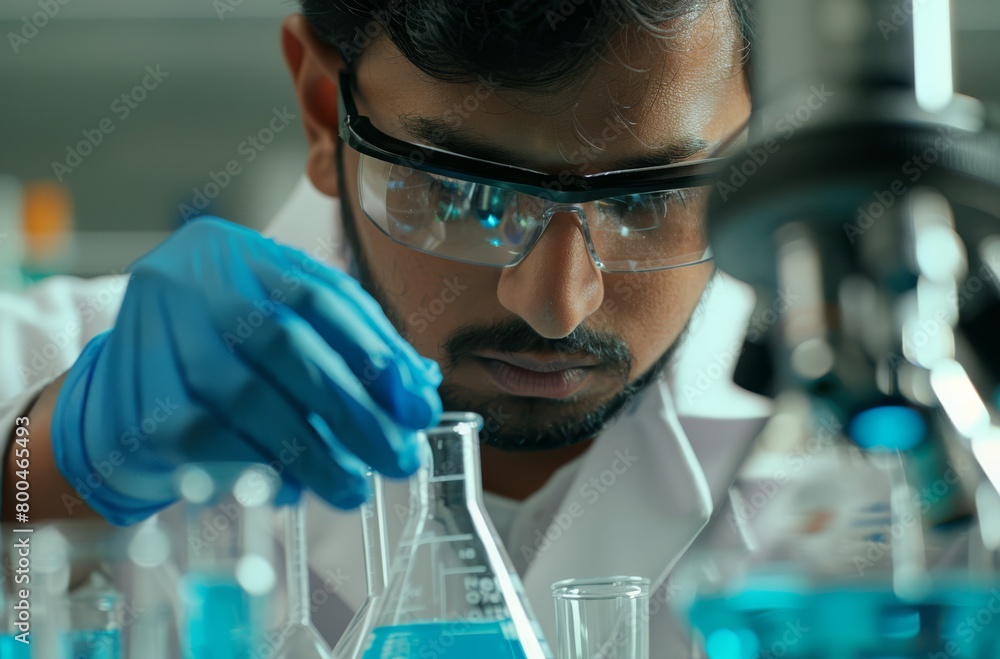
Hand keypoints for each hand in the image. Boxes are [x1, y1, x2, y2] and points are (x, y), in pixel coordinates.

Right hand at [51, 217, 441, 524]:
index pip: (322, 297)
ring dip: (310, 453)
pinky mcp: (137, 401)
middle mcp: (195, 285)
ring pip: (244, 399)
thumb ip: (352, 344)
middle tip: (397, 460)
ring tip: (353, 490)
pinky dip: (257, 470)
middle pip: (285, 344)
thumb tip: (419, 390)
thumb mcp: (286, 322)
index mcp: (244, 256)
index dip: (376, 355)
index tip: (419, 409)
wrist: (124, 374)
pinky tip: (294, 490)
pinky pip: (204, 443)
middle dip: (352, 411)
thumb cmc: (227, 344)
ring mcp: (158, 339)